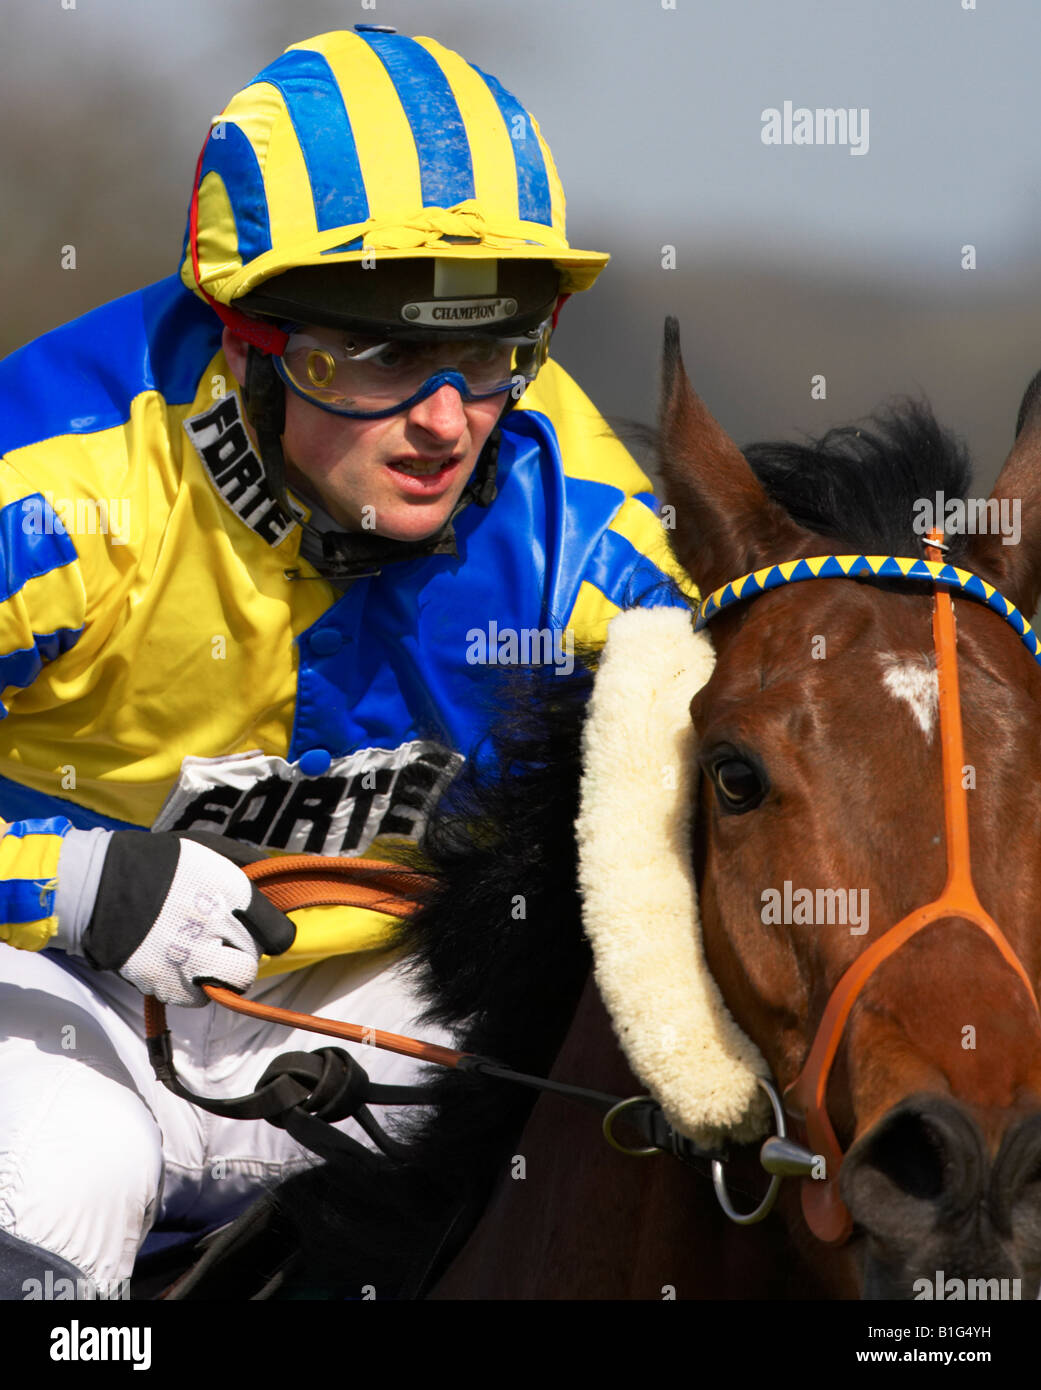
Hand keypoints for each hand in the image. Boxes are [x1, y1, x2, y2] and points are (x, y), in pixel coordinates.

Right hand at [80, 831, 294, 1006]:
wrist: (101, 886)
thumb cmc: (158, 861)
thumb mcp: (207, 846)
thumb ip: (246, 862)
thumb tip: (275, 875)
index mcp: (232, 893)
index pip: (279, 934)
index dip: (272, 933)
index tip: (261, 931)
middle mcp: (217, 929)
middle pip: (254, 961)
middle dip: (244, 951)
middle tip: (224, 940)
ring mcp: (192, 960)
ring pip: (232, 984)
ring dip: (224, 974)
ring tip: (205, 956)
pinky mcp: (168, 984)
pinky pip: (198, 999)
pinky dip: (194, 987)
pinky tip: (181, 965)